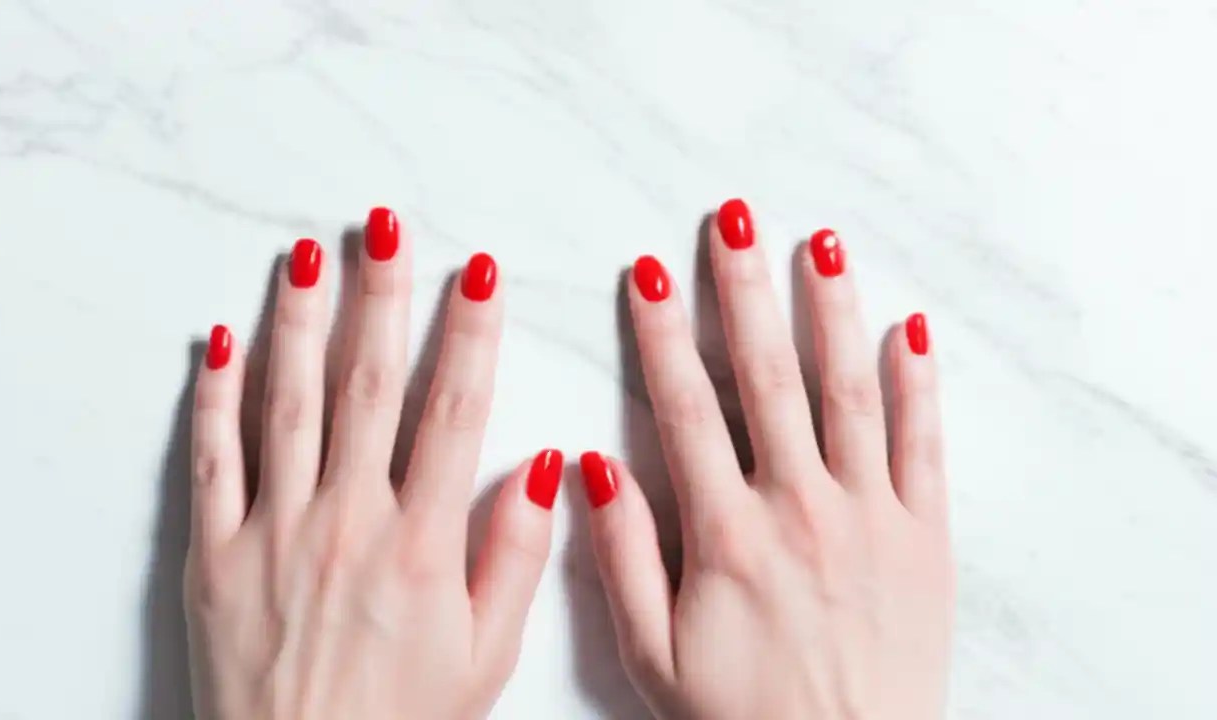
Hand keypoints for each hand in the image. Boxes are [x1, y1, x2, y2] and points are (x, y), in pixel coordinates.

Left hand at [184, 211, 560, 719]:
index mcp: (422, 545)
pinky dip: (216, 397)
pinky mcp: (216, 554)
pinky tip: (222, 342)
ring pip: (289, 403)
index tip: (479, 274)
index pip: (453, 413)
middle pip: (368, 385)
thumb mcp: (486, 656)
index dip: (470, 335)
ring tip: (310, 254)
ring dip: (301, 320)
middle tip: (386, 225)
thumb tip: (550, 467)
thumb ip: (518, 557)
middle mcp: (347, 521)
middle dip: (382, 295)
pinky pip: (213, 460)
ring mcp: (274, 532)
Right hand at [581, 200, 952, 718]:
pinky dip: (918, 384)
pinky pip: (922, 445)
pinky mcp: (924, 536)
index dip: (664, 334)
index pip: (685, 409)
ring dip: (830, 310)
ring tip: (818, 242)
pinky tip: (907, 328)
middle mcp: (800, 507)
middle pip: (768, 376)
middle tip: (734, 219)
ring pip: (848, 391)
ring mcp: (869, 516)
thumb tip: (586, 465)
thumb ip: (621, 556)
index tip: (650, 273)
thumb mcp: (652, 655)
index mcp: (726, 534)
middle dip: (746, 290)